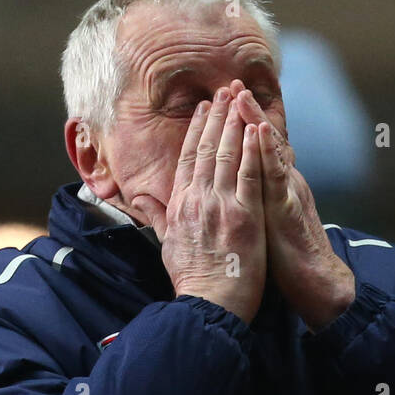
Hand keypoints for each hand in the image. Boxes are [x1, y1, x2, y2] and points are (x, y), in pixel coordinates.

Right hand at [132, 87, 266, 324]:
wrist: (208, 303)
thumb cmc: (191, 279)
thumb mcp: (167, 245)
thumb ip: (156, 218)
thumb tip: (139, 200)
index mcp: (179, 206)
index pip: (187, 159)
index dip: (196, 131)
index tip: (203, 110)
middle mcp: (197, 200)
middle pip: (207, 149)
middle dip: (216, 117)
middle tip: (224, 91)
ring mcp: (221, 205)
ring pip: (228, 155)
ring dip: (234, 123)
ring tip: (240, 99)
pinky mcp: (245, 215)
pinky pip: (250, 174)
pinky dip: (253, 150)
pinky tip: (256, 128)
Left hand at [231, 83, 355, 331]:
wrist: (316, 284)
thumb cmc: (286, 261)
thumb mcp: (262, 227)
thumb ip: (250, 207)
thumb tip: (235, 197)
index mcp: (270, 190)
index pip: (251, 152)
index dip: (237, 127)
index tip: (221, 102)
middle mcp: (281, 184)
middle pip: (261, 143)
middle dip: (245, 112)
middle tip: (230, 83)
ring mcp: (286, 193)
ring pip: (270, 151)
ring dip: (256, 120)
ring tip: (242, 94)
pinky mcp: (288, 209)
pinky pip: (277, 176)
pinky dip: (268, 151)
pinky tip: (259, 131)